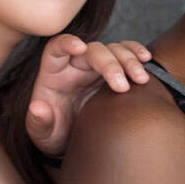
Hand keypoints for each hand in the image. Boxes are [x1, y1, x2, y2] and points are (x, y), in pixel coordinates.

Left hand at [25, 35, 151, 155]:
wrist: (72, 140)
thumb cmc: (54, 133)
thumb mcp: (43, 134)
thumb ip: (38, 123)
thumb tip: (38, 108)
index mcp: (53, 73)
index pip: (56, 48)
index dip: (66, 43)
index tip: (79, 47)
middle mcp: (75, 65)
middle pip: (93, 51)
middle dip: (109, 64)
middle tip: (123, 87)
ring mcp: (95, 67)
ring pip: (113, 50)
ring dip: (128, 60)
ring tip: (140, 80)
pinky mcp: (113, 72)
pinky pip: (126, 53)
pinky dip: (136, 53)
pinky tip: (146, 60)